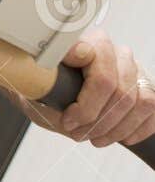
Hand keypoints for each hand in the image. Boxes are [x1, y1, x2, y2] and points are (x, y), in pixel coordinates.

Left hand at [19, 27, 154, 148]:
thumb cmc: (48, 88)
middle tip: (77, 133)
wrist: (53, 92)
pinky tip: (120, 136)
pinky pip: (152, 109)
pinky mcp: (145, 85)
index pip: (101, 75)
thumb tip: (51, 80)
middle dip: (98, 122)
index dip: (86, 106)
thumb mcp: (38, 88)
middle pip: (121, 92)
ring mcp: (133, 68)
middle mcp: (115, 52)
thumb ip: (45, 83)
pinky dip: (136, 129)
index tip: (68, 120)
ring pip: (140, 102)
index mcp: (89, 44)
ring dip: (116, 129)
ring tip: (94, 137)